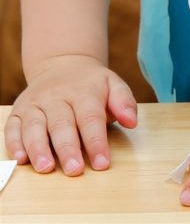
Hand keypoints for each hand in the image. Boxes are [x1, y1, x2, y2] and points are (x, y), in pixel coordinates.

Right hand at [3, 54, 138, 174]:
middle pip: (62, 125)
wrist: (62, 64)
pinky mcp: (18, 111)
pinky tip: (21, 160)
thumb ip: (124, 102)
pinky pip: (12, 128)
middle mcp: (56, 96)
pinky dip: (14, 144)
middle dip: (68, 149)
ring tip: (46, 168)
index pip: (91, 118)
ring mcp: (35, 103)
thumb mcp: (113, 84)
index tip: (102, 163)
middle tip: (74, 170)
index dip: (96, 142)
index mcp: (83, 91)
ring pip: (34, 127)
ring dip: (39, 149)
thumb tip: (131, 121)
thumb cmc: (91, 83)